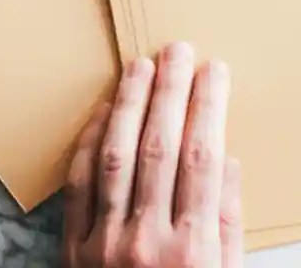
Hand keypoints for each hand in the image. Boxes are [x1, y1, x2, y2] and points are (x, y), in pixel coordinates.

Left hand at [62, 43, 241, 267]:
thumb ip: (227, 227)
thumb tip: (228, 165)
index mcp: (193, 249)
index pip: (201, 158)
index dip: (207, 107)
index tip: (213, 72)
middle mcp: (146, 240)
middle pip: (159, 147)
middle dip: (170, 92)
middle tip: (177, 52)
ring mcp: (104, 244)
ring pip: (116, 157)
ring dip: (129, 105)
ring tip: (139, 67)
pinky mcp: (72, 251)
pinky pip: (78, 186)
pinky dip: (89, 144)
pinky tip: (102, 112)